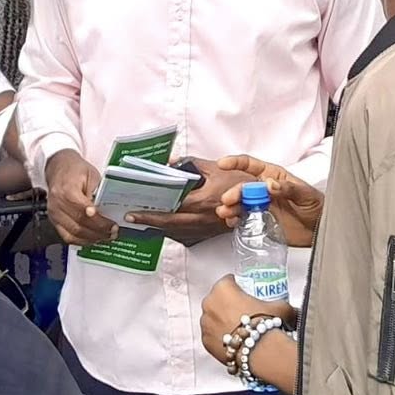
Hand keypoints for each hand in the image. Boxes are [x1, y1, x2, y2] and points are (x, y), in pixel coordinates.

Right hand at [45, 149, 119, 246]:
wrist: (59, 167)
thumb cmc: (75, 169)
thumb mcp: (91, 175)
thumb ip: (98, 192)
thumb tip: (108, 210)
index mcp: (67, 190)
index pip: (82, 210)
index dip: (97, 221)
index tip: (111, 225)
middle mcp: (57, 204)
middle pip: (78, 225)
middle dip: (98, 231)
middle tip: (113, 232)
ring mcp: (54, 214)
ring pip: (73, 234)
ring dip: (91, 238)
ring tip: (106, 236)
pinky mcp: (54, 220)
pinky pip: (67, 236)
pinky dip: (81, 240)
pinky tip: (93, 239)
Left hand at [129, 161, 248, 245]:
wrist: (262, 202)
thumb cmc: (241, 183)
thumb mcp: (216, 167)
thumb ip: (192, 164)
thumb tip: (171, 161)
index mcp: (203, 201)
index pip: (171, 207)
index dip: (153, 209)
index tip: (136, 208)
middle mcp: (203, 217)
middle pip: (170, 223)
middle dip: (149, 221)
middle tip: (132, 218)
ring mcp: (207, 227)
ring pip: (177, 231)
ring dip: (158, 227)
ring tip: (141, 222)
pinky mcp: (210, 231)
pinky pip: (186, 234)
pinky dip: (171, 231)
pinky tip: (161, 227)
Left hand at [198, 275, 297, 368]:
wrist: (260, 352)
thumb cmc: (266, 325)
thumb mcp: (281, 307)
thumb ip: (284, 304)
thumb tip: (295, 310)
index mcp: (223, 288)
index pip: (228, 280)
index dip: (237, 286)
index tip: (245, 293)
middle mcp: (209, 303)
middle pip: (217, 299)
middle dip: (227, 304)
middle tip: (244, 312)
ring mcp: (205, 323)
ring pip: (212, 318)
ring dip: (221, 321)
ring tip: (238, 329)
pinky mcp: (205, 342)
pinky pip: (211, 336)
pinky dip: (219, 338)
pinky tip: (233, 342)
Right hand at [213, 155, 324, 247]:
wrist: (320, 230)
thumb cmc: (317, 206)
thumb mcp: (306, 194)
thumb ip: (289, 188)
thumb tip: (270, 184)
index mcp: (274, 177)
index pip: (252, 165)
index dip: (236, 162)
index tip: (223, 163)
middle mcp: (264, 191)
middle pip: (243, 187)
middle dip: (233, 192)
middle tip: (228, 200)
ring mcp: (261, 207)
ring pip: (240, 204)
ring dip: (230, 207)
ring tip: (226, 213)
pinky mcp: (261, 222)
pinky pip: (243, 219)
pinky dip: (235, 220)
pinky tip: (233, 222)